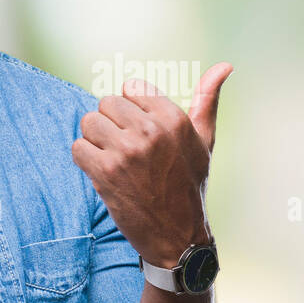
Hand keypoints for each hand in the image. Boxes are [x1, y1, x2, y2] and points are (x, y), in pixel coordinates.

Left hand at [72, 62, 233, 268]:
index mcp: (173, 118)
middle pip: (107, 102)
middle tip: (125, 148)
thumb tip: (225, 65)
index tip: (139, 130)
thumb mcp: (204, 141)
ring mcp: (127, 151)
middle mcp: (150, 131)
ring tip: (113, 158)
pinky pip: (78, 147)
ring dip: (95, 140)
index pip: (132, 87)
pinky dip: (85, 159)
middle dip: (112, 123)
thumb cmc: (190, 186)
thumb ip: (207, 100)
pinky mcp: (106, 171)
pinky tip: (103, 172)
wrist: (178, 236)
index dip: (131, 109)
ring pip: (89, 122)